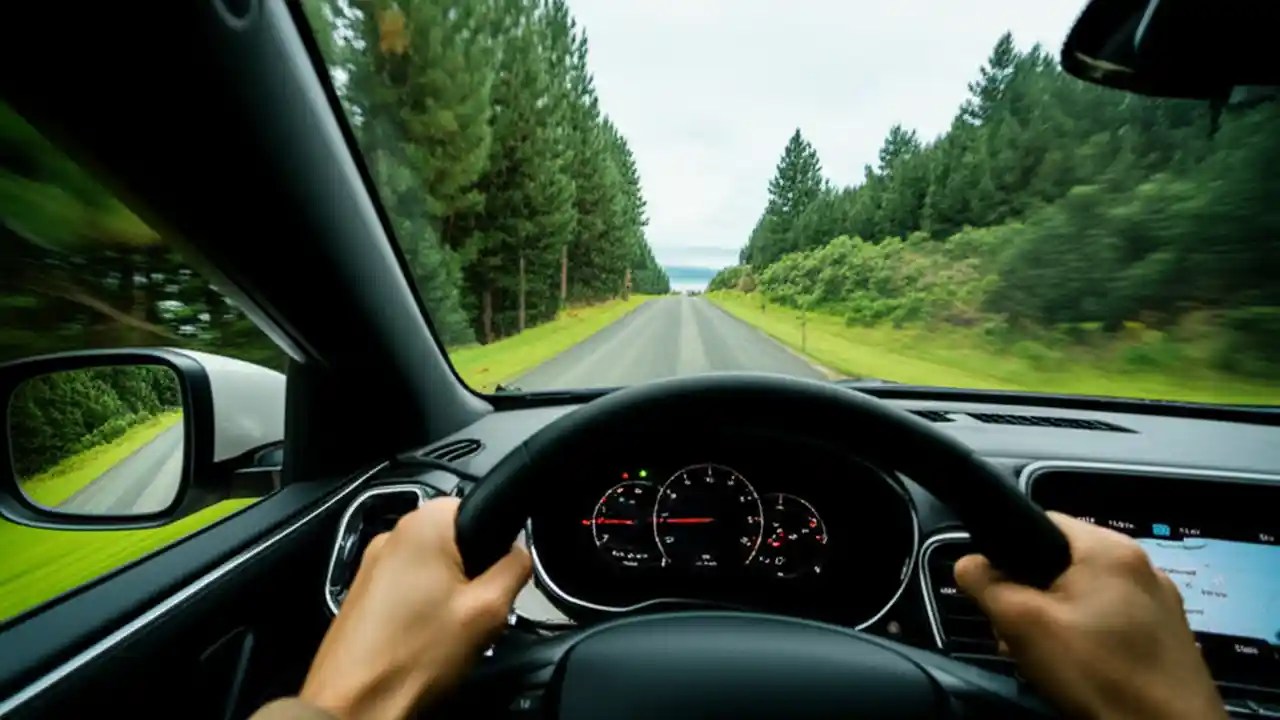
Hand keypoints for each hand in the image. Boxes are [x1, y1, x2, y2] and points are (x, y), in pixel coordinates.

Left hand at [300, 496, 531, 719]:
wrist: (353, 706)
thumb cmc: (414, 657)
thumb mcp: (487, 610)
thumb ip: (515, 569)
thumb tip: (520, 553)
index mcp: (423, 524)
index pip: (479, 506)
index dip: (497, 545)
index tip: (495, 580)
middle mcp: (393, 535)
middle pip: (457, 541)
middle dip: (473, 574)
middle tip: (474, 613)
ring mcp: (372, 565)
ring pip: (434, 569)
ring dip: (449, 596)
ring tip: (447, 634)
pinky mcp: (364, 594)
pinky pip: (410, 589)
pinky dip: (425, 610)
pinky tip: (425, 642)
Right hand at [954, 512, 1226, 719]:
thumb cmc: (1097, 672)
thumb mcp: (1024, 624)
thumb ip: (986, 584)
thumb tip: (968, 563)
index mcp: (1109, 548)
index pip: (1040, 522)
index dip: (1007, 553)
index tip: (997, 592)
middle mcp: (1142, 564)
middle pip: (1063, 563)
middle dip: (1031, 595)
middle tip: (1016, 634)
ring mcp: (1161, 601)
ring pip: (1087, 594)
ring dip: (1057, 619)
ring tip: (1045, 657)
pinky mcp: (1168, 634)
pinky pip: (1113, 619)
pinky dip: (1089, 636)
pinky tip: (1081, 668)